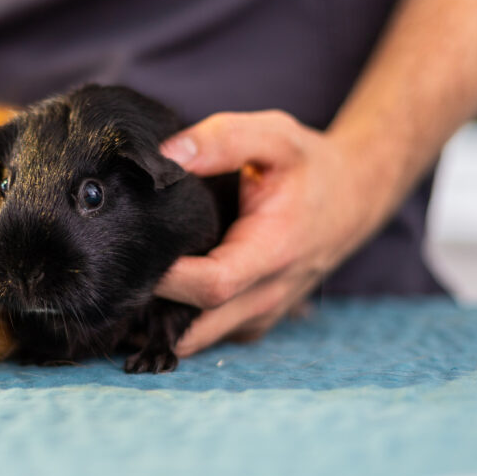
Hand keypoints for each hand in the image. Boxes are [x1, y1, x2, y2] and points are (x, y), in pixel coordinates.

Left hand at [155, 110, 390, 355]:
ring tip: (137, 277)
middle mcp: (269, 296)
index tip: (135, 248)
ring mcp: (263, 315)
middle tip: (121, 269)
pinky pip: (209, 336)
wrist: (355, 197)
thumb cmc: (309, 166)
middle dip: (150, 307)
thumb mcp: (274, 136)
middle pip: (196, 326)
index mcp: (273, 252)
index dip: (165, 276)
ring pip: (198, 339)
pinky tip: (164, 286)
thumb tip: (165, 157)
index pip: (210, 286)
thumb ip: (221, 140)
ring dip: (161, 320)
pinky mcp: (255, 322)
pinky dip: (179, 321)